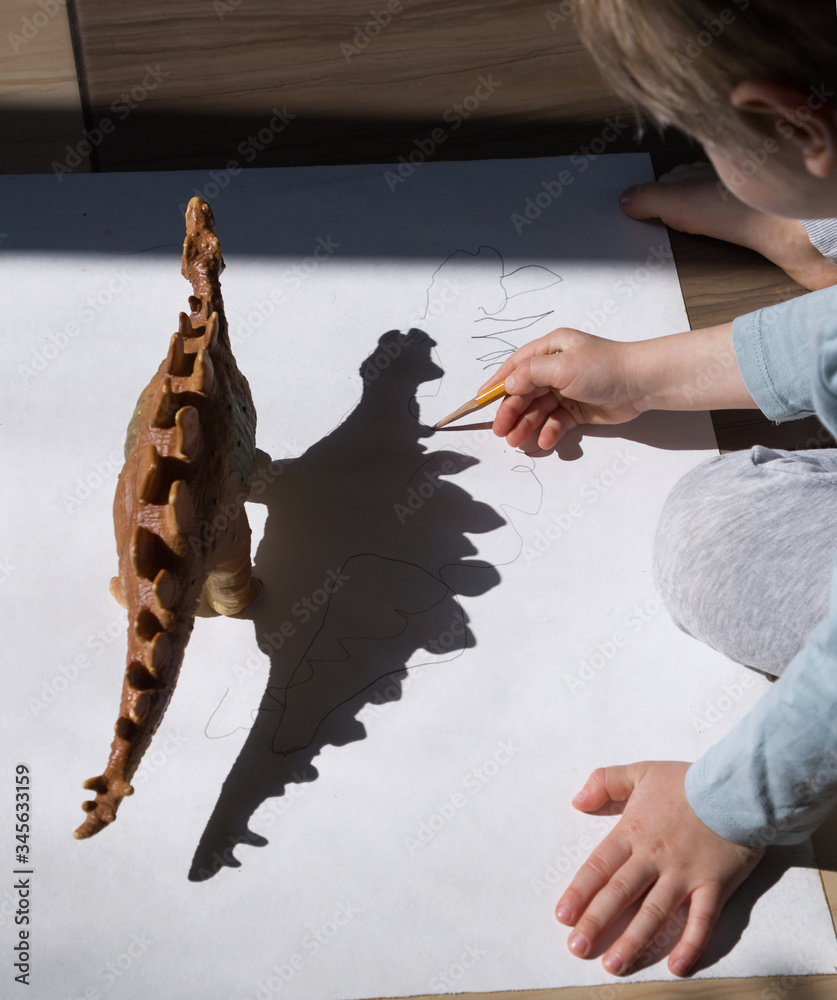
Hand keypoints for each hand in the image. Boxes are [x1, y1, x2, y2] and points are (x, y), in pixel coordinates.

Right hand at [479, 328, 642, 449]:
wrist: (641, 383)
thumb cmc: (603, 367)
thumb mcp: (562, 366)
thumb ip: (530, 375)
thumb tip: (506, 385)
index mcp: (551, 349)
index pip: (516, 366)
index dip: (497, 383)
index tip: (480, 400)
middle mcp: (556, 369)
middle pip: (525, 392)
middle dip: (511, 411)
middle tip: (499, 431)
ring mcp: (567, 390)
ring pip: (538, 410)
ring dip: (526, 425)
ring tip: (516, 442)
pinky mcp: (578, 410)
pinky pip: (556, 421)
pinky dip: (549, 431)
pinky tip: (545, 441)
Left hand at [556, 761, 764, 976]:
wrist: (736, 787)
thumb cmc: (688, 780)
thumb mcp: (641, 771)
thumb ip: (606, 781)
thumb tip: (578, 801)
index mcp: (634, 831)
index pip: (600, 867)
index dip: (580, 893)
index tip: (564, 916)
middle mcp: (654, 858)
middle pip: (619, 894)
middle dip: (596, 923)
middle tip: (577, 948)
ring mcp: (684, 875)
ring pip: (654, 913)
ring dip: (632, 941)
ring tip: (613, 965)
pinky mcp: (714, 886)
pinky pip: (701, 921)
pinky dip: (690, 945)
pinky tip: (676, 967)